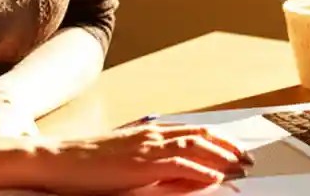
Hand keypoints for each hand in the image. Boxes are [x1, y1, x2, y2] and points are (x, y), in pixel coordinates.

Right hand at [29, 123, 252, 193]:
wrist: (60, 160)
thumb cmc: (87, 163)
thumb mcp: (124, 159)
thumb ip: (150, 160)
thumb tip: (176, 169)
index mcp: (148, 132)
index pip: (192, 131)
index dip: (218, 139)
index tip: (236, 150)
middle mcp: (152, 134)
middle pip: (200, 135)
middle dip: (228, 146)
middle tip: (249, 159)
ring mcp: (147, 147)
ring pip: (196, 146)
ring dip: (222, 157)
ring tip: (241, 167)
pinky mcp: (142, 163)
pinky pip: (180, 165)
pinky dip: (202, 170)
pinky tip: (216, 177)